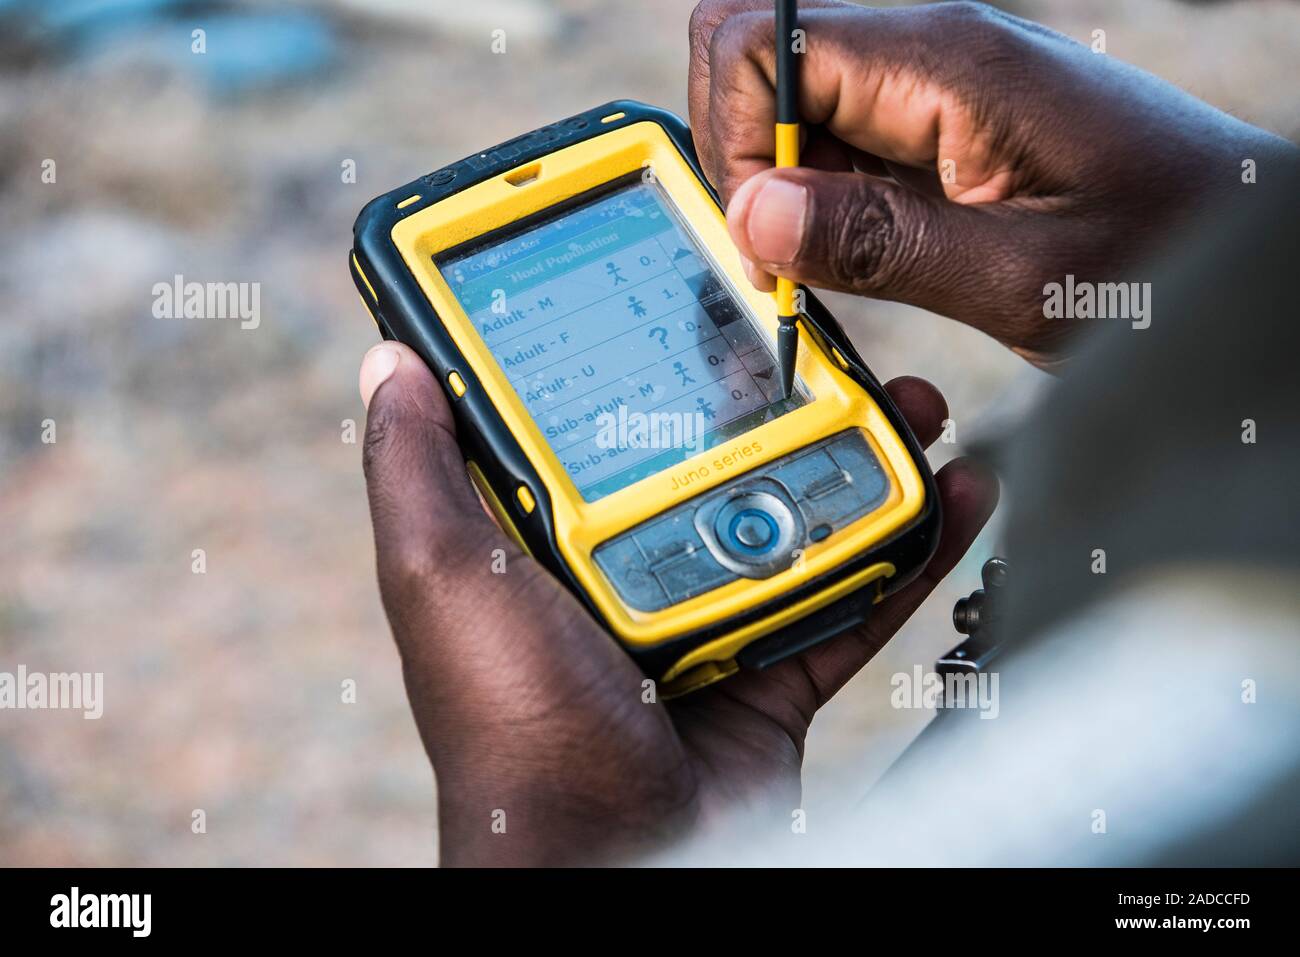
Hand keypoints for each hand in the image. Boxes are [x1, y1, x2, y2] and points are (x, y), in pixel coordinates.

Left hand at [358, 342, 997, 865]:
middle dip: (775, 386)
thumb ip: (419, 474)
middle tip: (825, 330)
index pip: (591, 411)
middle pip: (712, 447)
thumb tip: (390, 361)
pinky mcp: (774, 661)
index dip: (634, 341)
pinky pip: (852, 592)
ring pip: (795, 508)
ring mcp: (706, 607)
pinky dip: (907, 548)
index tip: (684, 270)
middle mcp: (627, 559)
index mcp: (547, 530)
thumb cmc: (513, 725)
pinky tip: (956, 489)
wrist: (616, 860)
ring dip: (860, 452)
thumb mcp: (444, 578)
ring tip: (912, 397)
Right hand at [689, 0, 1295, 367]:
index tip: (768, 244)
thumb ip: (877, 243)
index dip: (736, 146)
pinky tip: (860, 258)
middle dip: (741, 163)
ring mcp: (926, 91)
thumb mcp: (1016, 274)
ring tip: (830, 271)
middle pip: (755, 61)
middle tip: (784, 257)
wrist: (1239, 240)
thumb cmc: (1163, 251)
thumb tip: (754, 217)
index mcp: (940, 63)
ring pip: (787, 109)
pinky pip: (836, 146)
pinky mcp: (934, 131)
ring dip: (781, 194)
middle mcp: (923, 57)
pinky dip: (820, 207)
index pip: (757, 45)